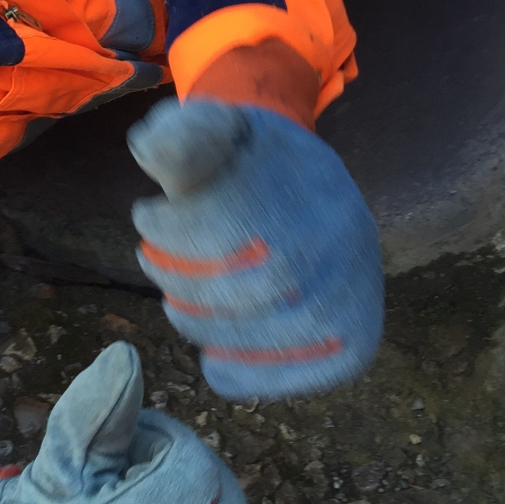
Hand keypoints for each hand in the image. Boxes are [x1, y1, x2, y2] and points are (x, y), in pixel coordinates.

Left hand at [129, 96, 383, 398]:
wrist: (305, 176)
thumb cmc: (244, 157)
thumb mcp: (213, 128)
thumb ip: (180, 137)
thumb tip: (151, 150)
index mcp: (309, 178)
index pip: (236, 224)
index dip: (175, 232)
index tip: (144, 216)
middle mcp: (348, 236)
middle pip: (262, 285)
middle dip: (187, 283)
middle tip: (151, 264)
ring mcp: (360, 289)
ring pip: (286, 333)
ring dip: (211, 329)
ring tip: (174, 307)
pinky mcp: (359, 337)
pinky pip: (311, 374)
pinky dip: (253, 376)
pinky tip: (212, 357)